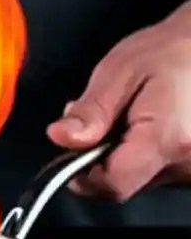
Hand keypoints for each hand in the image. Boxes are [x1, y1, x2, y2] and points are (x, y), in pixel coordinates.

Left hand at [46, 2, 190, 200]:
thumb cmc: (168, 53)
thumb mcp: (120, 72)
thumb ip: (91, 111)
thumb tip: (61, 138)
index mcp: (166, 140)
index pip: (112, 185)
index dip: (83, 174)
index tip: (72, 150)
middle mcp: (188, 164)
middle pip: (124, 183)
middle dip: (103, 155)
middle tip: (108, 117)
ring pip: (141, 179)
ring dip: (126, 154)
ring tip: (135, 116)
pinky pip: (160, 172)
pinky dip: (147, 153)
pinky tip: (153, 125)